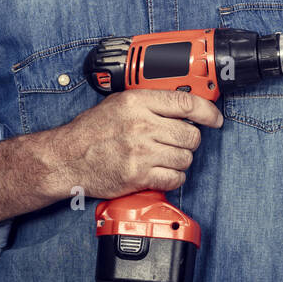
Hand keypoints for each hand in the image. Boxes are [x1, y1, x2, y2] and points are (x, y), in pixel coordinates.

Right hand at [46, 88, 223, 197]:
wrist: (67, 158)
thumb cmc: (92, 131)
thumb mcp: (119, 104)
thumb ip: (151, 103)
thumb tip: (185, 106)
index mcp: (137, 102)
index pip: (186, 103)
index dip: (208, 112)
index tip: (215, 119)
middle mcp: (141, 126)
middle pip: (190, 134)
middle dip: (190, 140)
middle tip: (179, 142)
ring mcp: (141, 152)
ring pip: (185, 158)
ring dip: (181, 160)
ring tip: (166, 157)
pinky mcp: (139, 176)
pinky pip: (174, 179)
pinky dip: (174, 178)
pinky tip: (163, 172)